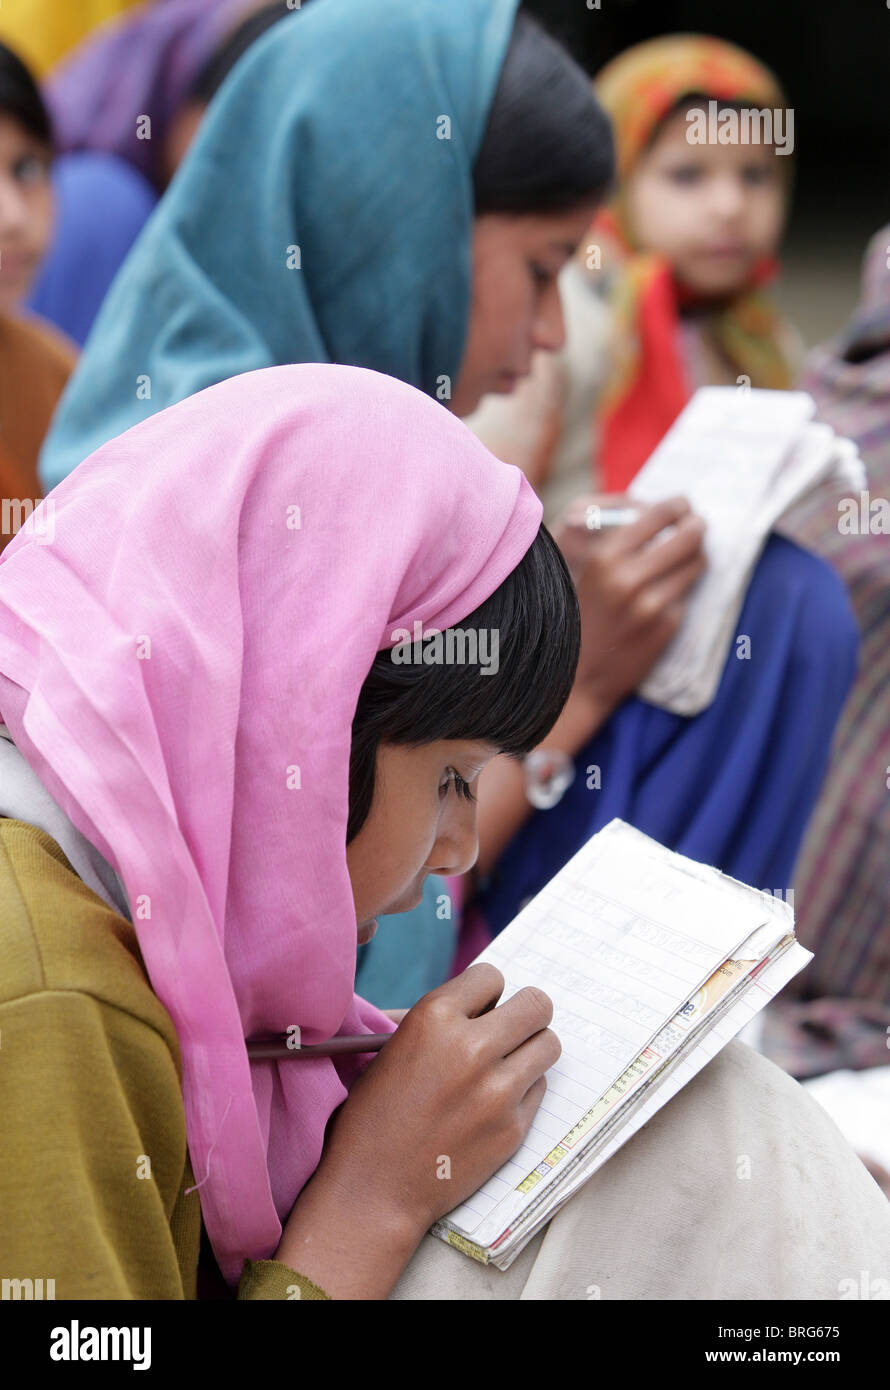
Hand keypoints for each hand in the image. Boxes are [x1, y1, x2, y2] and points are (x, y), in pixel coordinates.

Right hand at [275, 964, 559, 1291]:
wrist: (375, 1188)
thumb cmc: (374, 1115)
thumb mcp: (394, 1050)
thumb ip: (439, 1021)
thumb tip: (481, 1003)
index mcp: (434, 1017)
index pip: (492, 976)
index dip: (486, 994)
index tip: (481, 1008)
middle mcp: (472, 1047)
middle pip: (536, 1004)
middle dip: (525, 1013)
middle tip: (512, 1029)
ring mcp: (498, 1090)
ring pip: (549, 1044)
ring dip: (531, 1050)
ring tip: (508, 1064)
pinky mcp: (514, 1128)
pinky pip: (539, 1088)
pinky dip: (523, 1090)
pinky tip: (494, 1103)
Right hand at [553, 492, 705, 714]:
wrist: (580, 676)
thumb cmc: (579, 616)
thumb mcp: (585, 571)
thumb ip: (616, 539)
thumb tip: (654, 509)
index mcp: (605, 558)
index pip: (658, 515)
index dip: (677, 505)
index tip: (682, 504)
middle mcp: (630, 580)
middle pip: (687, 535)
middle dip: (696, 526)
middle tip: (697, 524)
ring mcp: (652, 605)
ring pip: (696, 563)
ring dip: (697, 555)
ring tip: (690, 554)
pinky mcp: (667, 626)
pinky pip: (688, 592)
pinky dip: (684, 587)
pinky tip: (672, 589)